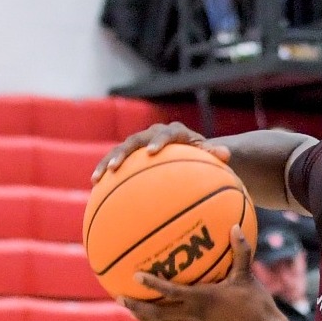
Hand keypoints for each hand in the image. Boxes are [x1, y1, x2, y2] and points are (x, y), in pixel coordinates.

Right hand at [91, 122, 230, 182]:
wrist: (193, 154)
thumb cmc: (206, 159)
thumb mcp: (212, 157)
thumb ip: (215, 155)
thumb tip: (226, 154)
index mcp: (176, 133)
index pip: (167, 134)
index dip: (158, 141)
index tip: (153, 153)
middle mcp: (154, 135)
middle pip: (135, 141)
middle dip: (124, 153)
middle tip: (117, 167)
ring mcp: (141, 144)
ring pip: (120, 150)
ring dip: (108, 163)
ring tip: (98, 178)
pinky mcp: (132, 155)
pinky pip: (116, 163)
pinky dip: (105, 172)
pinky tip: (95, 187)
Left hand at [121, 225, 280, 320]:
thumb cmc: (256, 303)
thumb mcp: (247, 275)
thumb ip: (241, 251)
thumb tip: (235, 227)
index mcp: (202, 299)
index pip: (171, 292)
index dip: (153, 285)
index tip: (136, 276)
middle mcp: (194, 314)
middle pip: (157, 314)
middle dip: (136, 307)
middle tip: (119, 296)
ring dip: (143, 316)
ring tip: (128, 307)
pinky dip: (158, 320)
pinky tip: (152, 313)